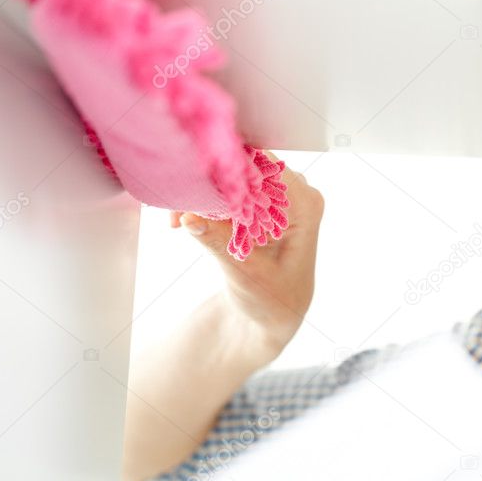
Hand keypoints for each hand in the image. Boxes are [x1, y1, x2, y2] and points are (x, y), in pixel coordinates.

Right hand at [171, 150, 324, 352]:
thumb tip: (188, 217)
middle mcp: (296, 193)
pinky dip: (207, 200)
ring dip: (204, 191)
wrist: (275, 313)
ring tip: (177, 217)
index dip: (226, 170)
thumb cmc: (273, 300)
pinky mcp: (261, 201)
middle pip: (247, 167)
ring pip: (235, 176)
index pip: (263, 167)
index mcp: (304, 206)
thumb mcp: (245, 274)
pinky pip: (230, 188)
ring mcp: (279, 195)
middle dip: (210, 182)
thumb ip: (218, 243)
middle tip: (177, 204)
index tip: (194, 183)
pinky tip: (186, 219)